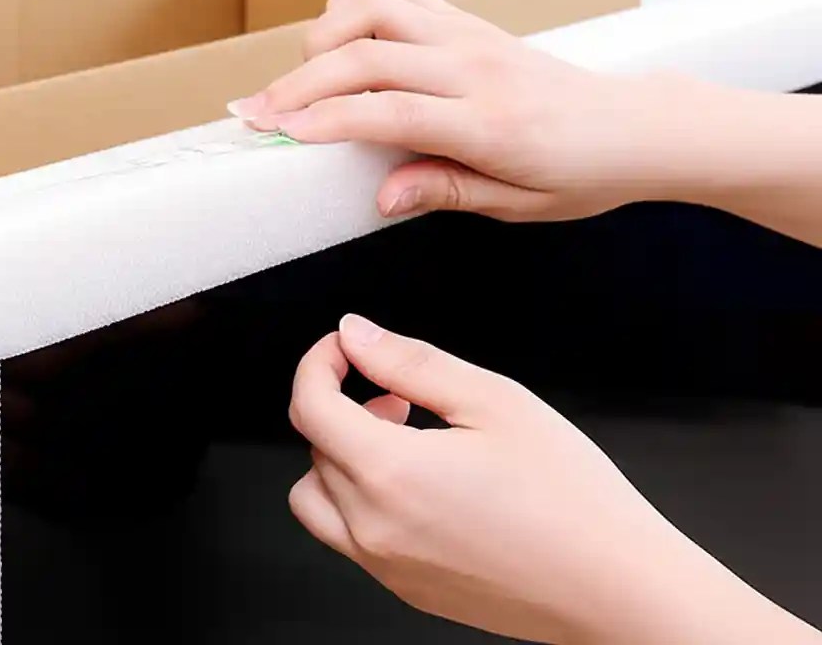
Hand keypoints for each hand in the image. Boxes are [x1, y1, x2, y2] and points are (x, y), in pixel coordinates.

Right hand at [229, 0, 725, 222]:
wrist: (633, 128)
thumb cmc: (579, 173)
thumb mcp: (516, 205)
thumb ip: (444, 191)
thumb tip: (382, 196)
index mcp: (490, 124)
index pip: (391, 111)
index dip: (326, 120)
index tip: (279, 134)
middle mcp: (475, 67)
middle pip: (367, 54)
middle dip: (300, 82)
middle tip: (255, 111)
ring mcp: (470, 35)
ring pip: (376, 8)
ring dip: (323, 37)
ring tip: (297, 78)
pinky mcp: (467, 22)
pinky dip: (355, 5)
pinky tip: (338, 38)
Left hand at [288, 314, 821, 643]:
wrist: (616, 588)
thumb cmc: (572, 499)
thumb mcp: (494, 401)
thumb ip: (410, 363)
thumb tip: (356, 334)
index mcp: (388, 472)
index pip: (307, 406)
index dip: (319, 363)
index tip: (345, 348)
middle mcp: (372, 526)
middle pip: (314, 449)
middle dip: (343, 408)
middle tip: (402, 397)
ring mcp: (384, 566)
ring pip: (318, 500)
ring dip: (342, 460)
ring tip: (406, 444)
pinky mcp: (405, 590)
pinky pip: (351, 538)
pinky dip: (364, 502)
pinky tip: (426, 487)